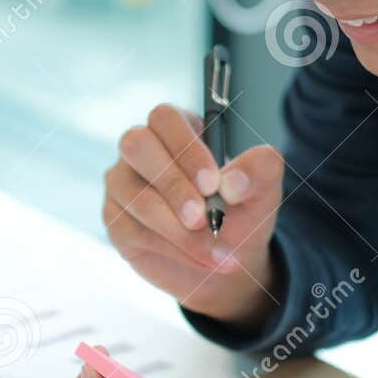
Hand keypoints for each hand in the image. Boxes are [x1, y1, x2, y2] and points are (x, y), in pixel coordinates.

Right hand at [103, 103, 284, 329]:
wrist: (223, 259)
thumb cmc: (240, 213)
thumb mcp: (261, 191)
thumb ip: (260, 172)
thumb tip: (234, 182)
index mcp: (178, 129)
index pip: (165, 118)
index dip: (186, 149)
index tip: (214, 184)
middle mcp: (143, 150)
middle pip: (136, 145)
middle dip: (173, 184)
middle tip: (204, 218)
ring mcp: (123, 184)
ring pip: (137, 198)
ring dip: (179, 230)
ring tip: (217, 251)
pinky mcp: (116, 220)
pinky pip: (133, 230)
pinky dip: (173, 249)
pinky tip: (202, 260)